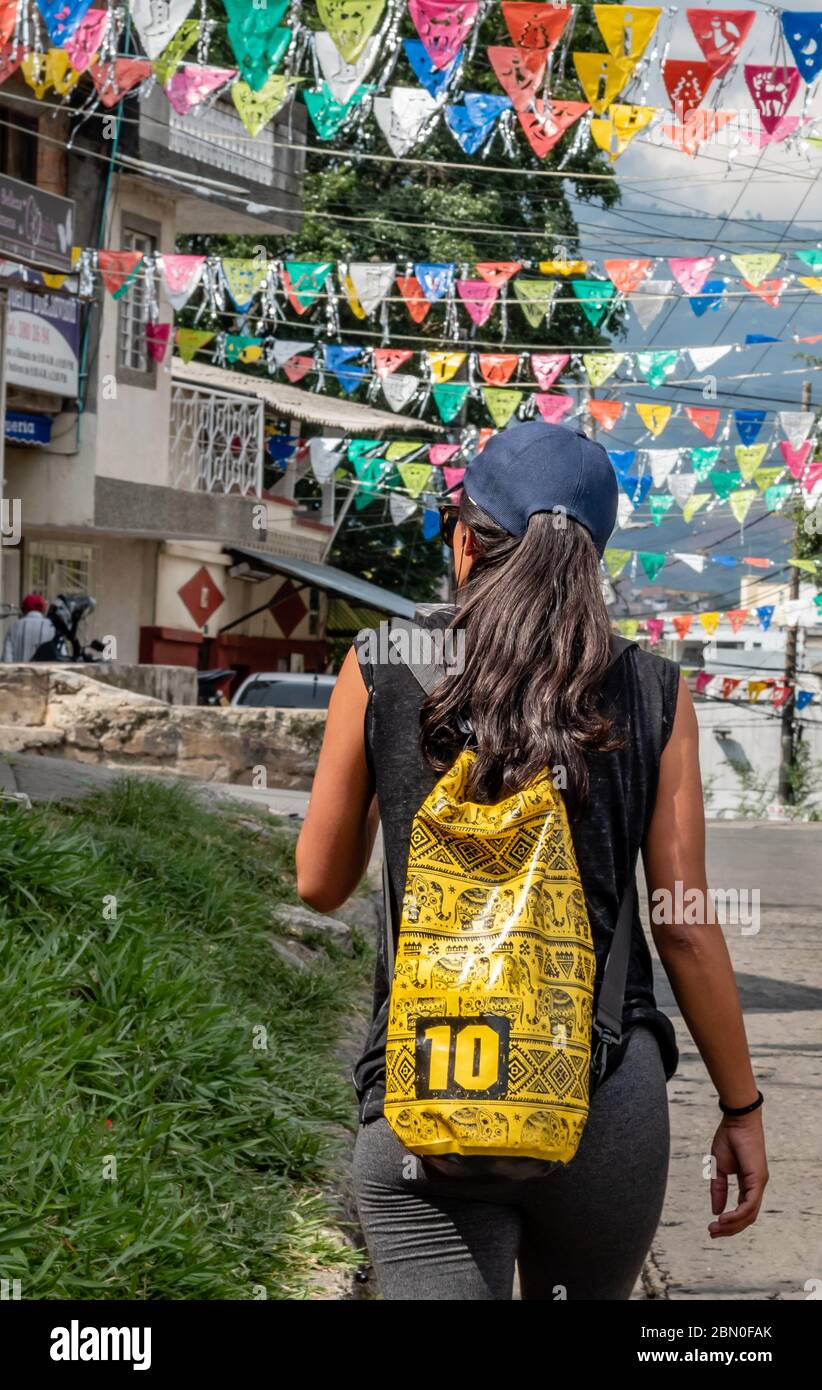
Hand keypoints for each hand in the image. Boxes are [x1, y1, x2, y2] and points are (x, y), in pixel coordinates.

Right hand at [709, 1112, 767, 1237]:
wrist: (736, 1120)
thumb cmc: (729, 1139)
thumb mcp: (719, 1168)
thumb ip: (718, 1189)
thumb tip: (716, 1211)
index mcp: (749, 1184)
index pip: (742, 1210)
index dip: (728, 1222)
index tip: (712, 1227)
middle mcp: (756, 1186)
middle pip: (747, 1217)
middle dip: (730, 1229)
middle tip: (712, 1233)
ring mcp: (759, 1184)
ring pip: (749, 1214)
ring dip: (732, 1225)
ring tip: (716, 1228)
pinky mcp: (758, 1179)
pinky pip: (750, 1204)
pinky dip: (737, 1214)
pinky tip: (724, 1218)